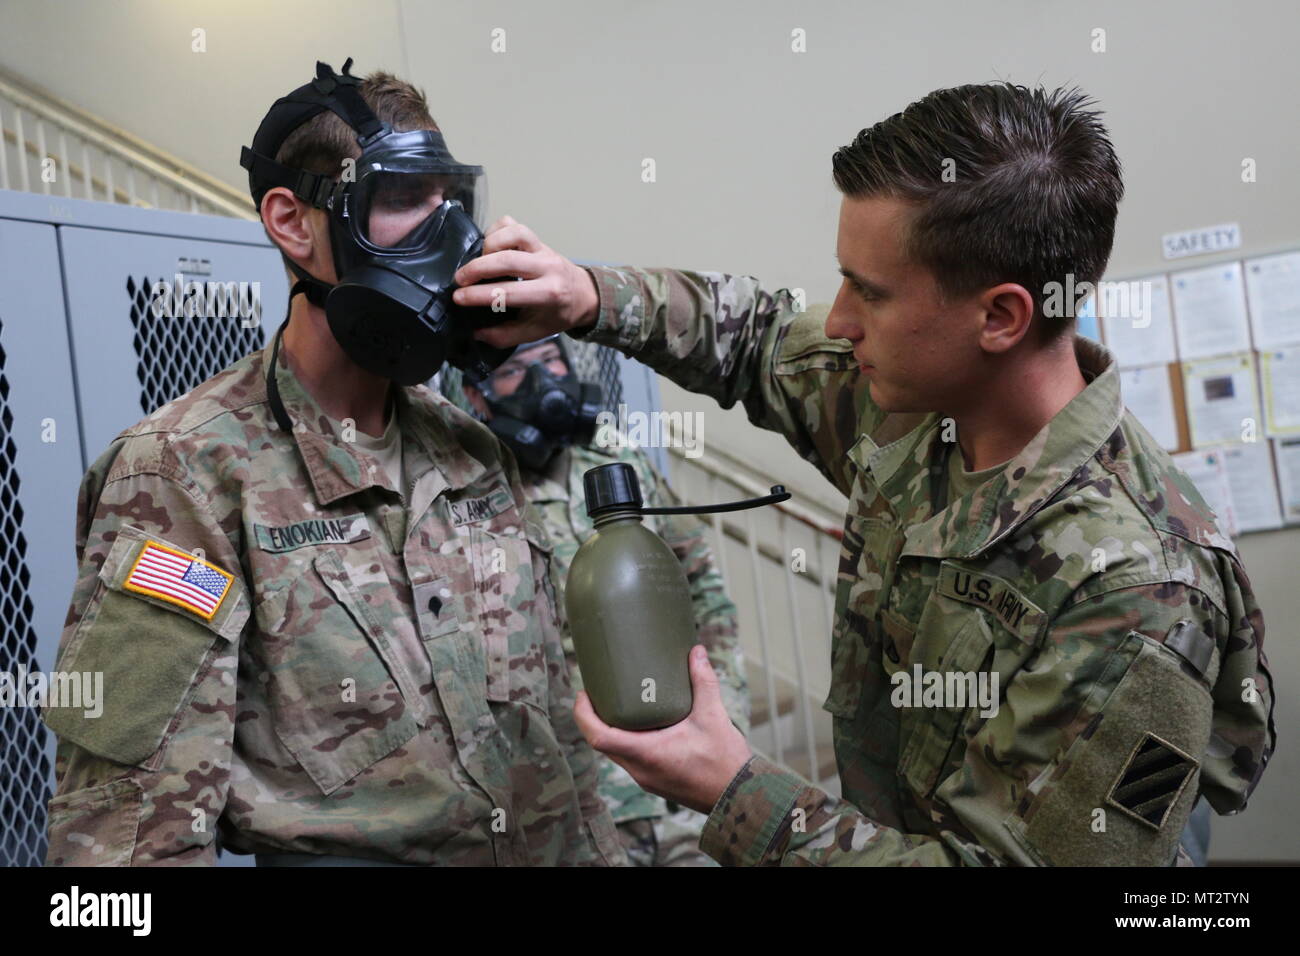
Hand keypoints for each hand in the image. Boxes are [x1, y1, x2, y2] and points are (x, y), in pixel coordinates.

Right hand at [452, 215, 599, 347]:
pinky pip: (514, 224)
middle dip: (476, 268)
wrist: (584, 295)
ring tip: (478, 260)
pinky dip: (497, 230)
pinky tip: (490, 246)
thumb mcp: (535, 332)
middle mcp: (548, 267)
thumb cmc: (558, 313)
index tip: (459, 298)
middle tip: (460, 279)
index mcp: (549, 294)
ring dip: (489, 244)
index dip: (479, 295)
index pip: (508, 292)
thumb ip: (505, 336)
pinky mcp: (537, 239)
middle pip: (507, 260)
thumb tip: (476, 334)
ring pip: (514, 233)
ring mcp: (543, 249)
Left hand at [573, 645, 752, 814]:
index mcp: (646, 754)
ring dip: (610, 730)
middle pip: (602, 743)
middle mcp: (640, 770)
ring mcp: (646, 779)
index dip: (583, 715)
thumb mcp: (713, 716)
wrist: (740, 796)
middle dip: (593, 718)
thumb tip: (695, 652)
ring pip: (615, 753)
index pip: (599, 737)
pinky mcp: (655, 781)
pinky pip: (630, 760)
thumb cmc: (725, 760)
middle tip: (597, 692)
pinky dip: (626, 741)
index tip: (582, 694)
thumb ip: (703, 681)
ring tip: (616, 704)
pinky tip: (640, 725)